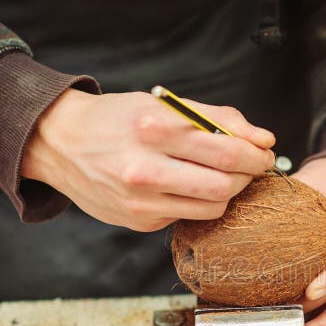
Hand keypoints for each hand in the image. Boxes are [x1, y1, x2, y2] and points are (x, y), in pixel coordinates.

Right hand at [23, 89, 274, 230]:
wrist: (60, 144)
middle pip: (225, 184)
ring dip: (228, 191)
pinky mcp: (139, 221)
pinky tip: (188, 187)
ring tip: (222, 175)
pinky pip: (189, 216)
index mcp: (155, 127)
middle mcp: (146, 167)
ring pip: (212, 206)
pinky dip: (199, 202)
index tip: (265, 152)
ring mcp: (141, 200)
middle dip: (248, 175)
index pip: (228, 152)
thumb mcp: (164, 104)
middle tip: (251, 166)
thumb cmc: (120, 120)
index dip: (257, 156)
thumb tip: (264, 139)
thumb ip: (218, 118)